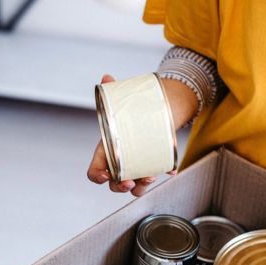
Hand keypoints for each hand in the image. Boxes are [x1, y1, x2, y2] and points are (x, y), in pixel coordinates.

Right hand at [86, 74, 174, 196]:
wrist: (154, 110)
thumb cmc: (132, 111)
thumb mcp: (122, 102)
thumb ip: (112, 91)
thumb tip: (106, 77)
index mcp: (107, 151)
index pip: (95, 171)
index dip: (97, 177)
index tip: (105, 176)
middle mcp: (120, 163)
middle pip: (114, 183)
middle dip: (121, 186)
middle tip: (130, 182)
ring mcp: (136, 167)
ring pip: (134, 186)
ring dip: (140, 187)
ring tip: (150, 176)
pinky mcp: (151, 166)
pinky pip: (155, 176)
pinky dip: (162, 174)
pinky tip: (170, 169)